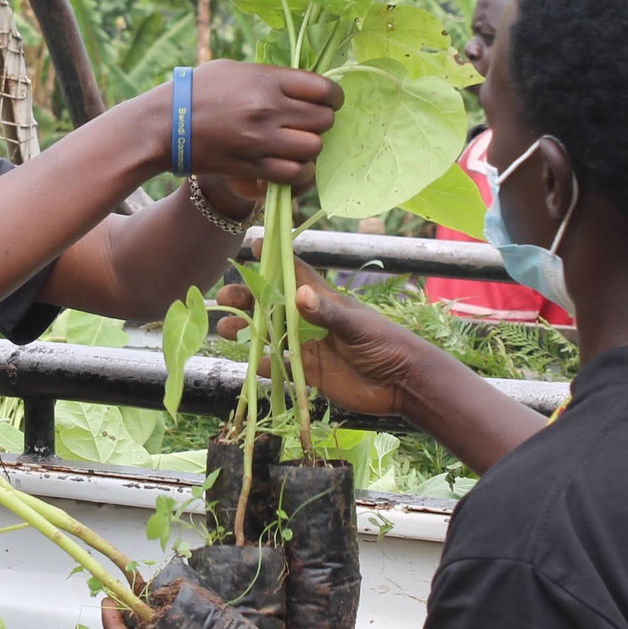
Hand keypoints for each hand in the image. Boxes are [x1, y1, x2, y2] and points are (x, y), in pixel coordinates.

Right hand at [180, 62, 339, 186]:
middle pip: (324, 120)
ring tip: (298, 145)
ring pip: (314, 148)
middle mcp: (268, 109)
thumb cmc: (196, 90)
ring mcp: (261, 140)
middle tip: (310, 123)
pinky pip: (295, 173)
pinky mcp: (252, 166)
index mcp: (267, 80)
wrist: (164, 125)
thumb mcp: (234, 69)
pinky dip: (300, 172)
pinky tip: (291, 165)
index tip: (328, 101)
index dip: (333, 97)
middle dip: (323, 122)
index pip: (324, 89)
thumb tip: (303, 85)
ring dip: (311, 148)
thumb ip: (271, 76)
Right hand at [215, 258, 439, 418]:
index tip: (254, 245)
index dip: (276, 259)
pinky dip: (265, 366)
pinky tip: (249, 363)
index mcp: (324, 301)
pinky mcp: (312, 373)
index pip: (296, 274)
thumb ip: (327, 312)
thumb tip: (298, 294)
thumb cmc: (386, 344)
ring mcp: (310, 347)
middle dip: (249, 300)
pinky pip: (282, 368)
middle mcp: (312, 321)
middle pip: (274, 306)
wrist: (403, 383)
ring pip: (272, 336)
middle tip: (224, 297)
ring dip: (249, 332)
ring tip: (224, 330)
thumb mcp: (357, 326)